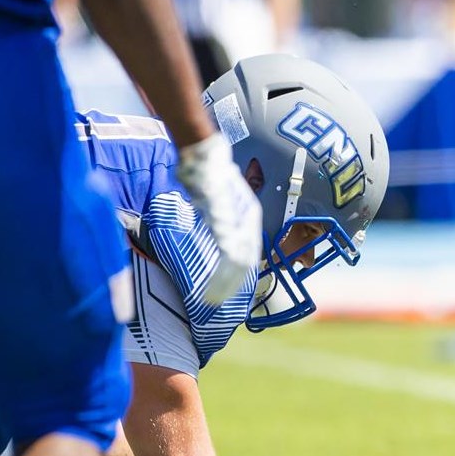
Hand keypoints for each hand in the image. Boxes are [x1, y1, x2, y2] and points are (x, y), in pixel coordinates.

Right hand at [175, 131, 263, 304]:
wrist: (205, 154)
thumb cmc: (208, 171)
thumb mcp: (219, 195)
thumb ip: (218, 210)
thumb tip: (209, 217)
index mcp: (249, 214)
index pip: (249, 249)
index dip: (241, 270)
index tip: (231, 286)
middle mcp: (249, 220)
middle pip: (248, 259)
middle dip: (234, 283)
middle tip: (220, 300)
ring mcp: (238, 223)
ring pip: (239, 263)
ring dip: (226, 285)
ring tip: (213, 301)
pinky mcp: (224, 225)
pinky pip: (227, 257)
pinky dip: (221, 277)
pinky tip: (213, 290)